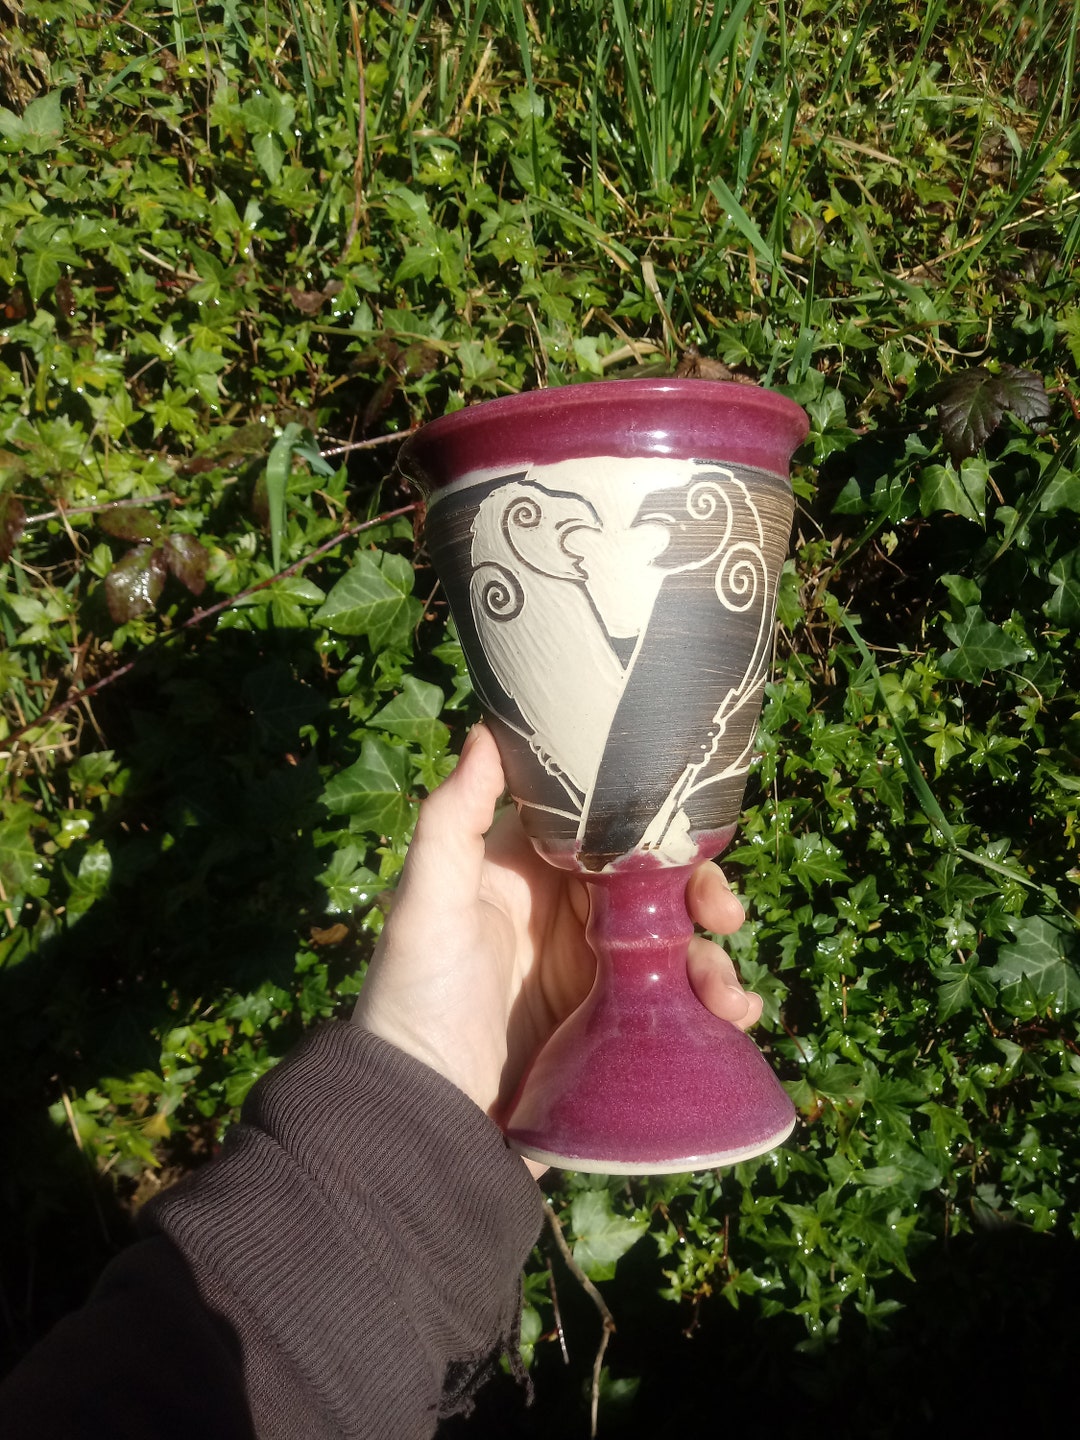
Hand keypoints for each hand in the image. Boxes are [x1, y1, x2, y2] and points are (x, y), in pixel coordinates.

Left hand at [353, 724, 760, 1174]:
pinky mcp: (616, 1031)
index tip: (694, 833)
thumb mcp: (427, 901)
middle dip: (704, 894)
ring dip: (717, 960)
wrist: (422, 1114)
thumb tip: (486, 728)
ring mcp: (598, 977)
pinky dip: (717, 1010)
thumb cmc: (416, 996)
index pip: (610, 833)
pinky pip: (680, 1009)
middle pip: (660, 888)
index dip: (656, 827)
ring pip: (680, 948)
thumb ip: (455, 817)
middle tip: (722, 915)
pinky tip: (735, 1022)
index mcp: (533, 874)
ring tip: (728, 997)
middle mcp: (571, 918)